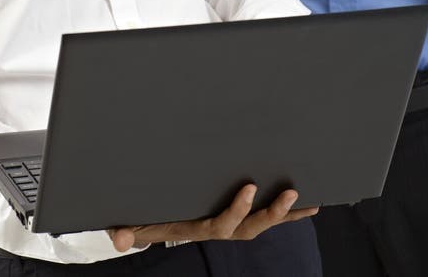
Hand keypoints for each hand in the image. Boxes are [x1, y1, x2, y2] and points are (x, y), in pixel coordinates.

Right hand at [107, 184, 318, 251]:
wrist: (154, 223)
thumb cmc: (145, 218)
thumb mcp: (133, 223)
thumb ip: (126, 230)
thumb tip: (119, 240)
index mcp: (197, 228)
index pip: (220, 224)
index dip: (236, 210)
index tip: (248, 187)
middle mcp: (220, 229)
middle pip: (250, 227)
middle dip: (271, 212)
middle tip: (289, 193)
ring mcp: (233, 223)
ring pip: (262, 223)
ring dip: (284, 213)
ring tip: (306, 199)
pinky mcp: (241, 215)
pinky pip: (267, 216)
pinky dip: (288, 213)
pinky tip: (309, 203)